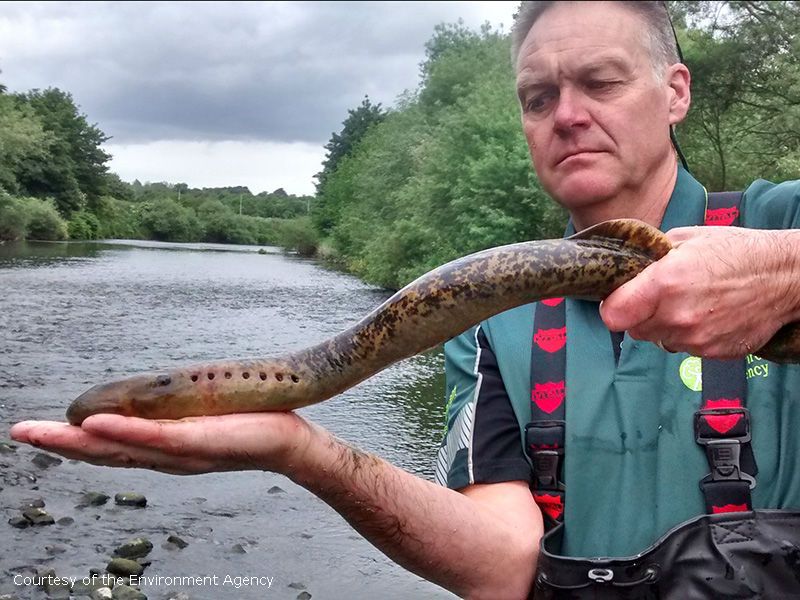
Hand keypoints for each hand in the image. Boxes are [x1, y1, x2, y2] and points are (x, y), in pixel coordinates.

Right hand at [9, 412, 312, 474]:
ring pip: (122, 447)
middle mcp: (164, 456)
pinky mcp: (200, 441)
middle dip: (58, 445)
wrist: (289, 441)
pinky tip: (98, 424)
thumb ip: (171, 413)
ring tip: (41, 432)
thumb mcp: (200, 415)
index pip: (107, 447)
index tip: (32, 431)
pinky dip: (126, 431)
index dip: (68, 441)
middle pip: (103, 453)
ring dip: (78, 441)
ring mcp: (180, 451)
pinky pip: (159, 437)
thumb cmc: (246, 423)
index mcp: (160, 449)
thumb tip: (147, 399)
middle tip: (20, 432)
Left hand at [600, 226, 799, 357]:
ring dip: (663, 326)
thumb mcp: (686, 239)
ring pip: (657, 340)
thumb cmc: (736, 252)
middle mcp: (677, 316)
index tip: (619, 299)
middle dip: (639, 314)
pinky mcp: (712, 353)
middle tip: (657, 297)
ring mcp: (695, 339)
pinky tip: (706, 315)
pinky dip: (686, 335)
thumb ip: (650, 258)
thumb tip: (627, 270)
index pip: (613, 315)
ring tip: (686, 303)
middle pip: (633, 330)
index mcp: (665, 283)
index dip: (613, 306)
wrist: (785, 277)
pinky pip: (683, 348)